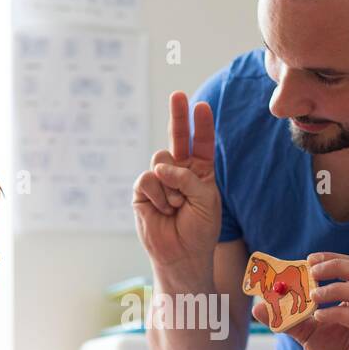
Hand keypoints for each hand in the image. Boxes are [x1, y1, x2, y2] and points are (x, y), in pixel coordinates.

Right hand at [132, 91, 221, 270]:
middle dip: (178, 116)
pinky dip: (158, 195)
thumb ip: (188, 178)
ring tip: (177, 206)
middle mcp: (179, 171)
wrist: (181, 255)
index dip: (201, 125)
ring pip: (162, 160)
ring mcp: (160, 179)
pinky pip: (148, 179)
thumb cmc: (199, 229)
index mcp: (200, 171)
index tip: (202, 106)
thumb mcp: (206, 200)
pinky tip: (163, 210)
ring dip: (172, 185)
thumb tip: (159, 167)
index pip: (202, 143)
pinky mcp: (142, 191)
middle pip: (177, 137)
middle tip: (177, 94)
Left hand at [252, 252, 348, 349]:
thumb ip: (287, 318)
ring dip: (337, 288)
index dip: (334, 259)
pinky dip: (337, 313)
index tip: (310, 259)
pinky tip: (318, 316)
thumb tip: (258, 307)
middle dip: (337, 267)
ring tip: (313, 295)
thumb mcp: (307, 333)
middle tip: (312, 272)